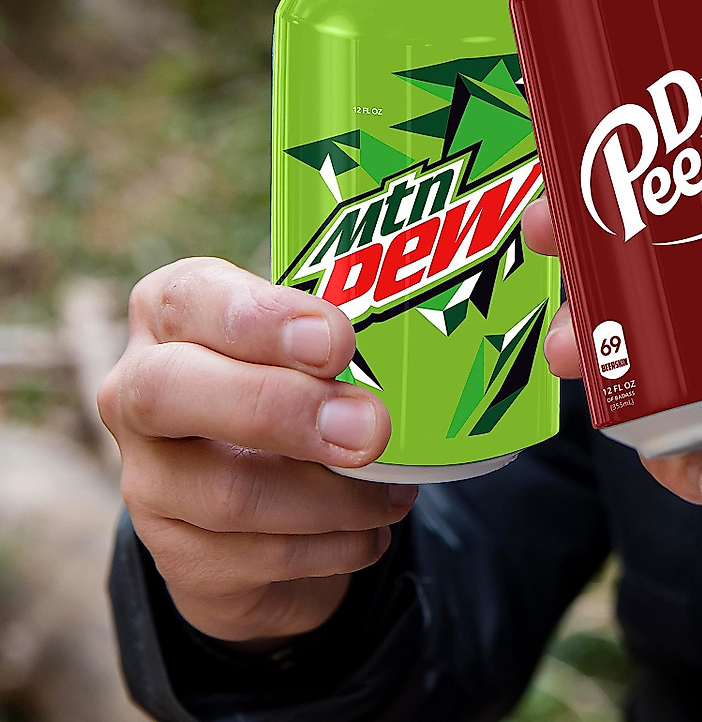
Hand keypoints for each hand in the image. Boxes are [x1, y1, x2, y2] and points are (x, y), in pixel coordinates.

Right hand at [98, 260, 413, 641]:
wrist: (261, 497)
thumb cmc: (298, 383)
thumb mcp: (310, 344)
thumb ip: (337, 344)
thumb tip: (407, 371)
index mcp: (172, 311)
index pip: (192, 300)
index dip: (263, 320)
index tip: (338, 342)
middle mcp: (137, 390)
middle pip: (170, 394)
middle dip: (282, 409)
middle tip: (370, 428)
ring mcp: (147, 480)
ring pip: (228, 493)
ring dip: (332, 498)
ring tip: (394, 492)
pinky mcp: (176, 556)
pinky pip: (258, 558)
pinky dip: (333, 546)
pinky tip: (370, 531)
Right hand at [523, 29, 701, 516]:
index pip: (673, 180)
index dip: (606, 160)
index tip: (569, 138)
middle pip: (627, 262)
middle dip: (570, 248)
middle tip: (547, 231)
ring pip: (629, 349)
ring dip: (584, 346)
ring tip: (577, 348)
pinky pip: (675, 445)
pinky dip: (663, 455)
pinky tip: (686, 459)